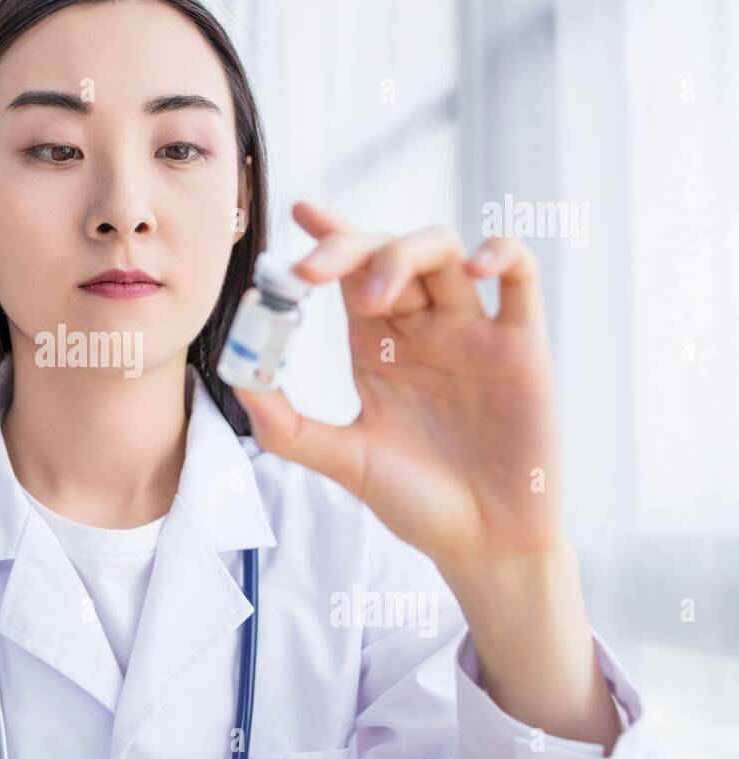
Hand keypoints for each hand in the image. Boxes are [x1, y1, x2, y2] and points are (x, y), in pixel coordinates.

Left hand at [233, 201, 568, 589]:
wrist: (483, 545)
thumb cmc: (415, 501)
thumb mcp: (343, 460)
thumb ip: (288, 425)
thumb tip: (237, 379)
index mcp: (377, 344)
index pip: (350, 271)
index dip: (329, 236)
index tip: (298, 213)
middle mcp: (423, 327)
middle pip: (388, 252)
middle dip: (348, 248)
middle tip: (310, 272)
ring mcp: (473, 332)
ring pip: (445, 251)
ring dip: (403, 255)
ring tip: (371, 297)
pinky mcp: (521, 347)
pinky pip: (519, 278)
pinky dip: (501, 254)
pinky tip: (475, 265)